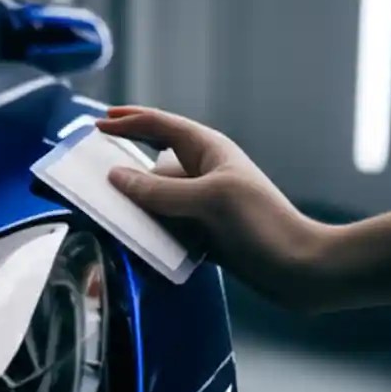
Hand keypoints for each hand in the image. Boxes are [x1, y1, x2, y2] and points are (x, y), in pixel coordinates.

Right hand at [95, 106, 332, 309]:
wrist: (300, 270)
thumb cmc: (261, 225)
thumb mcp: (208, 200)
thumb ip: (158, 189)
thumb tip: (115, 177)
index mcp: (208, 150)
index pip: (159, 126)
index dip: (127, 121)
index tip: (96, 123)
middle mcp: (203, 173)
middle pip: (152, 162)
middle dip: (124, 168)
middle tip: (91, 174)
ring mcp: (202, 204)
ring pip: (156, 197)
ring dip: (135, 206)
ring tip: (107, 214)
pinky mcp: (203, 233)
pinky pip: (164, 225)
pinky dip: (148, 231)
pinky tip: (134, 242)